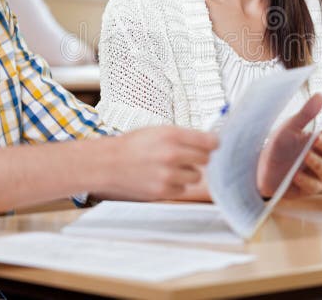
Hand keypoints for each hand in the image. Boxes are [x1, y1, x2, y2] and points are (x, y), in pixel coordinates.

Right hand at [96, 126, 217, 200]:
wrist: (108, 164)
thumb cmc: (132, 146)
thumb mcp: (158, 131)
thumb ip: (183, 136)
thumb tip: (209, 142)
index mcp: (172, 135)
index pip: (210, 141)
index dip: (212, 143)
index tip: (212, 145)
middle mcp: (172, 154)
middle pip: (205, 159)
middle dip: (198, 158)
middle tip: (184, 156)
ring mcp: (168, 175)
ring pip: (196, 176)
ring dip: (187, 173)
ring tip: (169, 167)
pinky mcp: (163, 191)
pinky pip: (183, 190)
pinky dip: (176, 185)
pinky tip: (161, 178)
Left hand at [257, 94, 321, 197]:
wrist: (259, 168)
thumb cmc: (277, 148)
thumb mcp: (289, 127)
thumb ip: (306, 114)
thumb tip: (320, 96)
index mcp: (318, 139)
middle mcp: (320, 156)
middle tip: (316, 139)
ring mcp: (315, 173)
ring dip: (316, 162)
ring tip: (305, 156)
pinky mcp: (308, 188)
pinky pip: (314, 186)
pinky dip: (306, 180)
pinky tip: (296, 174)